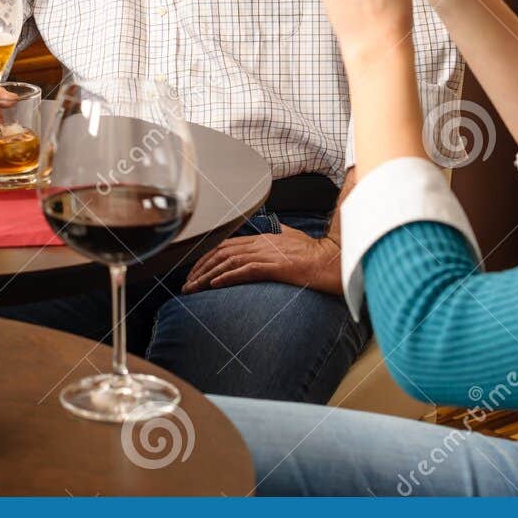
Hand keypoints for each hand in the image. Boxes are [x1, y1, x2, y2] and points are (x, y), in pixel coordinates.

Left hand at [182, 227, 342, 295]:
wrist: (331, 260)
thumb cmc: (314, 252)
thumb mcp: (293, 237)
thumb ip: (280, 233)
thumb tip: (276, 229)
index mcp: (262, 238)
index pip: (225, 245)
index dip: (206, 257)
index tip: (194, 271)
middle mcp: (260, 244)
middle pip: (221, 253)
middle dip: (199, 268)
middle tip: (186, 284)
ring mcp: (267, 254)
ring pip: (228, 262)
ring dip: (206, 276)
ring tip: (193, 288)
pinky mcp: (275, 267)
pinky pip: (245, 271)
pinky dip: (227, 277)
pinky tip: (214, 284)